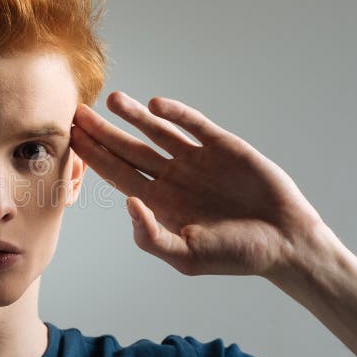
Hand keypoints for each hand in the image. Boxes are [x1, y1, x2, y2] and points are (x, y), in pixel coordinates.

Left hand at [70, 91, 324, 277]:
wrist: (285, 242)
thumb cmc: (235, 255)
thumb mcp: (186, 257)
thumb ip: (151, 236)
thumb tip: (127, 202)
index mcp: (159, 202)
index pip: (116, 174)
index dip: (93, 157)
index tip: (71, 139)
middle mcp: (172, 177)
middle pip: (128, 149)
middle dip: (102, 132)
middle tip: (77, 113)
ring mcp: (195, 160)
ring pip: (157, 132)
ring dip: (134, 116)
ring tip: (111, 99)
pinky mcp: (222, 146)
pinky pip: (193, 125)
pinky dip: (176, 114)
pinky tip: (154, 105)